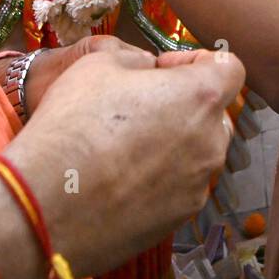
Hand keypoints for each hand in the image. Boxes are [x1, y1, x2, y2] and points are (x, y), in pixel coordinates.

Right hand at [6, 44, 244, 278]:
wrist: (48, 203)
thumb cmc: (74, 123)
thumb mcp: (98, 64)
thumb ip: (137, 59)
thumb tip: (149, 69)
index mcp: (201, 97)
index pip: (230, 67)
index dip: (196, 61)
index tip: (161, 69)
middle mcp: (211, 142)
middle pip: (215, 113)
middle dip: (185, 104)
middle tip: (139, 106)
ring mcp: (198, 185)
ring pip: (198, 153)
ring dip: (174, 143)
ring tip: (126, 146)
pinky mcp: (180, 219)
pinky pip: (180, 187)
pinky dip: (160, 179)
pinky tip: (119, 180)